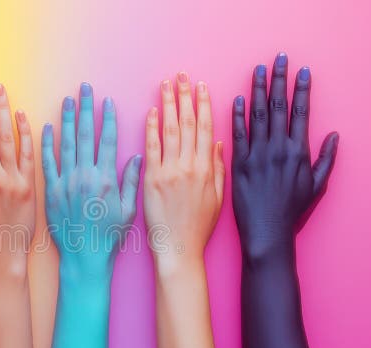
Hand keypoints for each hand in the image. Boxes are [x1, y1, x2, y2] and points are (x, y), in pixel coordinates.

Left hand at [42, 83, 141, 270]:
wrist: (85, 258)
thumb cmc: (109, 237)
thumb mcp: (129, 210)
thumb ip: (132, 181)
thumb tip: (137, 156)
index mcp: (106, 178)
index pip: (108, 140)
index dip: (107, 118)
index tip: (107, 101)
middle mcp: (85, 175)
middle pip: (85, 134)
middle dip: (86, 108)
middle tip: (84, 88)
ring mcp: (66, 182)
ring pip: (65, 143)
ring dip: (66, 119)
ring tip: (67, 99)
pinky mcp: (50, 191)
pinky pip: (46, 162)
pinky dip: (46, 143)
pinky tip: (47, 126)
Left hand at [143, 73, 223, 268]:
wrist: (179, 249)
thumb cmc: (198, 228)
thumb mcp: (218, 197)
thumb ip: (218, 168)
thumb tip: (216, 142)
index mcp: (208, 169)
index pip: (206, 128)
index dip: (204, 104)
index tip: (201, 86)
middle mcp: (191, 166)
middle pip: (189, 123)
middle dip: (185, 96)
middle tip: (181, 75)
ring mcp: (170, 172)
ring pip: (171, 130)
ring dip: (168, 104)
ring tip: (165, 84)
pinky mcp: (152, 180)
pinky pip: (152, 148)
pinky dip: (152, 128)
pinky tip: (152, 111)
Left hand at [232, 53, 338, 257]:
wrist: (267, 234)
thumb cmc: (292, 212)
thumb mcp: (317, 186)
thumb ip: (326, 159)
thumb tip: (334, 135)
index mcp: (298, 152)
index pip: (301, 112)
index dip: (302, 89)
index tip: (302, 71)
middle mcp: (278, 149)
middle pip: (278, 106)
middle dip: (279, 80)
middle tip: (278, 59)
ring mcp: (257, 155)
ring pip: (257, 115)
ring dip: (257, 90)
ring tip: (258, 70)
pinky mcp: (238, 164)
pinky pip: (237, 134)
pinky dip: (237, 115)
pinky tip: (238, 98)